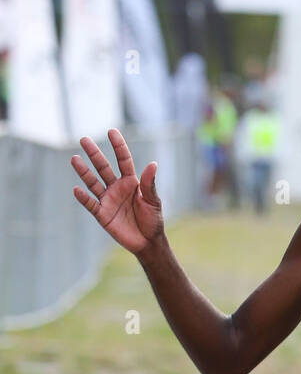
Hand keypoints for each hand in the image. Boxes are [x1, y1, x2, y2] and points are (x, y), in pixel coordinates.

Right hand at [71, 128, 163, 255]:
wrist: (148, 242)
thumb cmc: (153, 220)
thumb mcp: (153, 201)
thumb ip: (150, 184)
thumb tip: (153, 164)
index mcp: (130, 182)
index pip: (123, 160)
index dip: (118, 146)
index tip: (111, 131)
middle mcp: (116, 187)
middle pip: (103, 167)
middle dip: (94, 154)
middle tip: (84, 139)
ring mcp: (108, 200)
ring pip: (93, 183)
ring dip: (84, 172)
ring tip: (74, 159)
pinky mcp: (102, 214)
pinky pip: (91, 204)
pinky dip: (84, 198)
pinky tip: (77, 189)